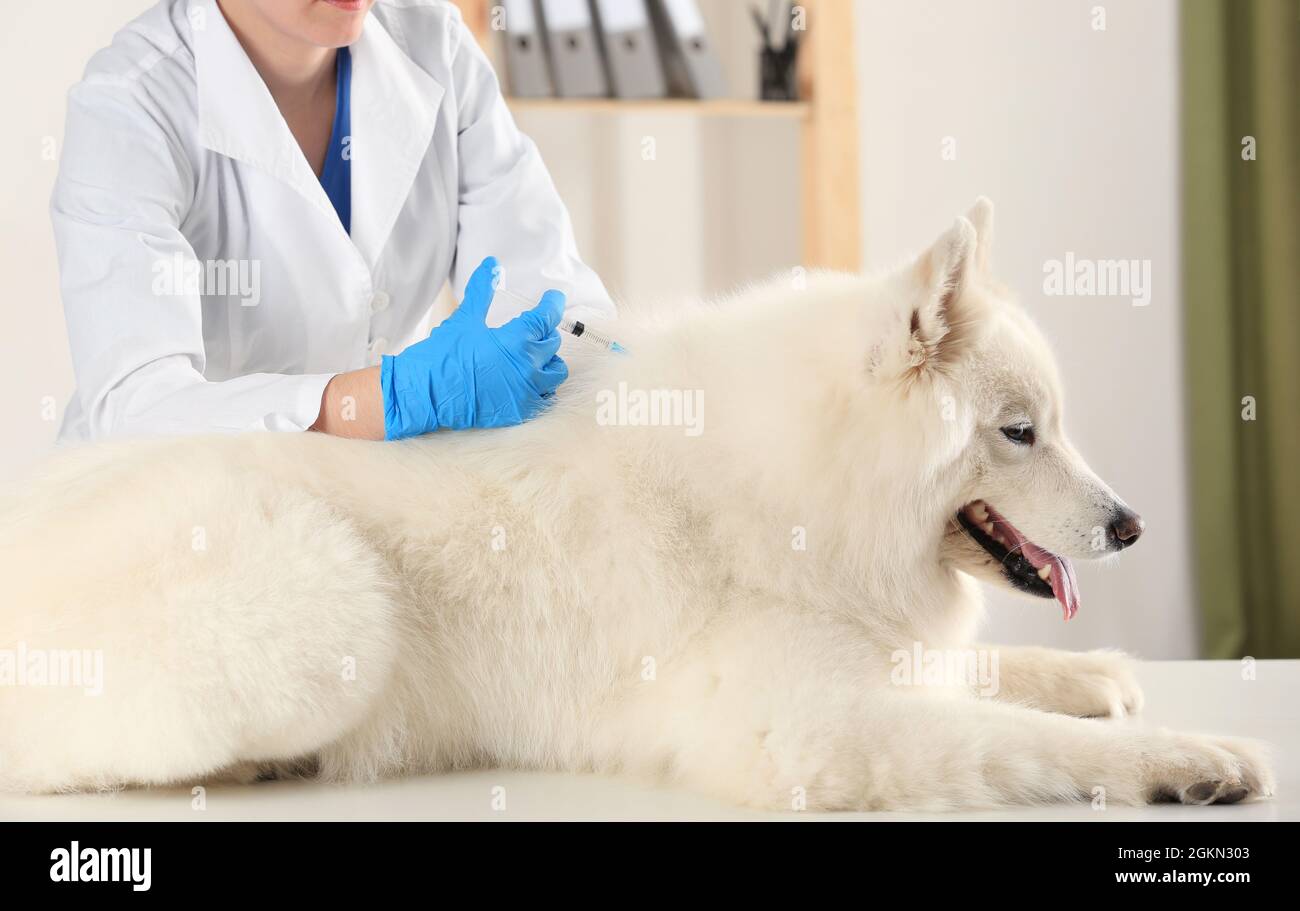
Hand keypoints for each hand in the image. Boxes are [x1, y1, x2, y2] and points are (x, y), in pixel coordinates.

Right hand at [380, 256, 568, 439]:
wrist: (425, 394)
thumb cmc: (443, 355)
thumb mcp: (464, 319)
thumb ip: (482, 290)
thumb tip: (492, 264)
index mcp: (517, 340)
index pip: (547, 317)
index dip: (553, 304)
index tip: (553, 298)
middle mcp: (528, 366)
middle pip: (553, 344)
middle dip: (544, 332)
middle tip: (532, 328)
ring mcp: (526, 391)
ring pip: (555, 372)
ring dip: (548, 360)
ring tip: (532, 355)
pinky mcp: (520, 410)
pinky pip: (545, 396)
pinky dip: (541, 386)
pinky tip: (527, 379)